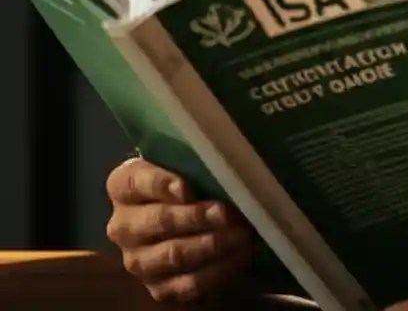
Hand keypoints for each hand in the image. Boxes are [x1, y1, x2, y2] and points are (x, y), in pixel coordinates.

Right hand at [105, 157, 253, 302]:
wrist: (186, 221)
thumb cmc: (191, 182)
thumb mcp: (186, 164)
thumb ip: (194, 162)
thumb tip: (223, 167)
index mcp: (123, 187)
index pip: (134, 182)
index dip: (160, 184)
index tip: (186, 188)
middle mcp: (123, 226)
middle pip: (158, 221)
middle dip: (195, 217)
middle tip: (226, 213)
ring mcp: (138, 260)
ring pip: (173, 254)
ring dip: (211, 245)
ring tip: (242, 235)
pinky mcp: (159, 287)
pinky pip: (188, 283)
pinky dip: (217, 271)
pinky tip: (239, 256)